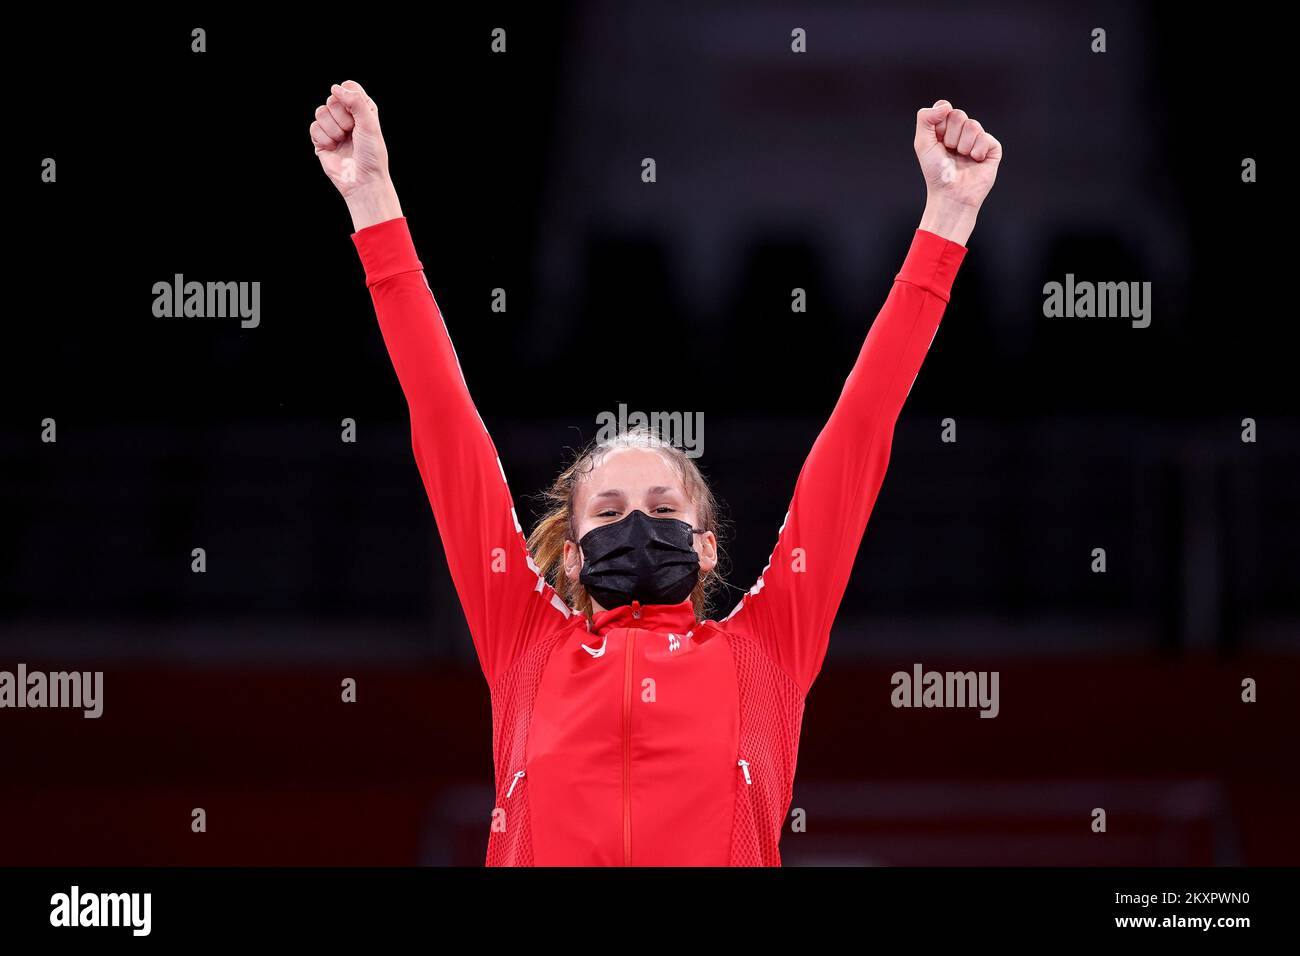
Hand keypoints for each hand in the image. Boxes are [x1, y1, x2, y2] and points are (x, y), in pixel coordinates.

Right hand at [310, 80, 402, 228]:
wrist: (363, 181)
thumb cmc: (371, 154)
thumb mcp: (369, 124)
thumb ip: (355, 101)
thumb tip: (335, 88)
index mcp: (362, 110)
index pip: (348, 87)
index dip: (348, 97)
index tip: (356, 113)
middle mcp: (347, 117)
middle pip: (332, 100)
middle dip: (341, 117)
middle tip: (351, 132)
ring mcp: (333, 129)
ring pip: (320, 112)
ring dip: (333, 128)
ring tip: (342, 141)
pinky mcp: (321, 141)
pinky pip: (313, 127)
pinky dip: (323, 138)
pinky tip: (333, 147)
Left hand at [913, 100, 1001, 244]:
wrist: (952, 194)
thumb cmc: (936, 173)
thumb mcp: (922, 144)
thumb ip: (925, 119)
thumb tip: (945, 105)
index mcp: (945, 128)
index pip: (945, 108)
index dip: (940, 123)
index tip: (937, 140)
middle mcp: (962, 131)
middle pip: (958, 115)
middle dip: (951, 136)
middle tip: (949, 152)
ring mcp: (978, 138)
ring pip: (973, 125)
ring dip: (963, 146)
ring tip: (962, 158)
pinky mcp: (992, 147)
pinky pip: (985, 138)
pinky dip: (977, 152)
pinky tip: (975, 162)